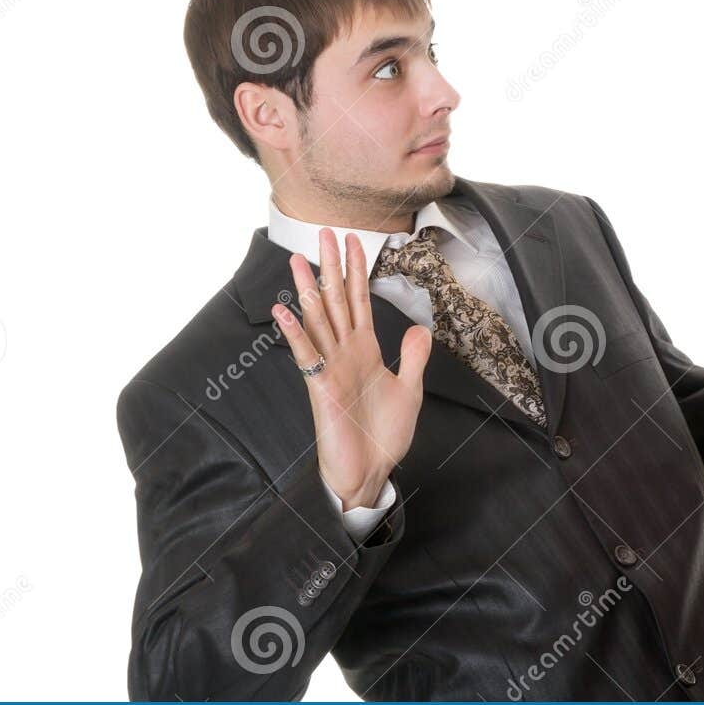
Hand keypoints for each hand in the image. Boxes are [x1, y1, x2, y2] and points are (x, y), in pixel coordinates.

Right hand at [273, 228, 432, 509]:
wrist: (368, 473)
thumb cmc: (382, 436)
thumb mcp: (408, 391)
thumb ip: (412, 358)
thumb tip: (420, 328)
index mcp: (364, 350)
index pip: (360, 301)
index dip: (358, 271)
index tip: (355, 240)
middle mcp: (344, 353)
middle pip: (336, 301)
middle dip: (331, 266)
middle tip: (324, 231)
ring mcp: (330, 368)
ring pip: (318, 321)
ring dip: (308, 290)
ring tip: (296, 259)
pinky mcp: (321, 388)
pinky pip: (306, 355)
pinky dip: (295, 332)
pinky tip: (283, 310)